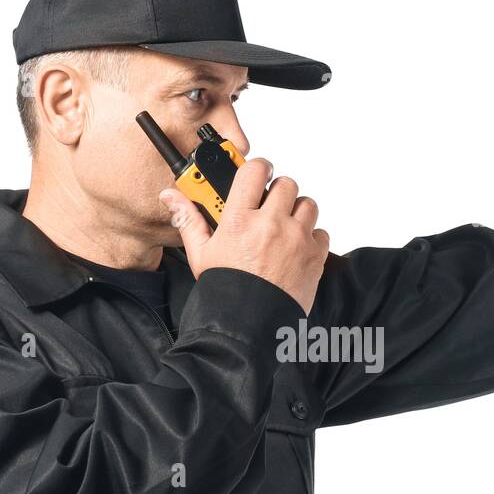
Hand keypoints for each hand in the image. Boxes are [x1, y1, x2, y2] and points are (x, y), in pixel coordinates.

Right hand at [159, 158, 329, 314]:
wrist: (248, 325)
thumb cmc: (225, 291)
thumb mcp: (201, 254)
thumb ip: (189, 219)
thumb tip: (172, 196)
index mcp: (240, 220)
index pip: (254, 171)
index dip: (257, 168)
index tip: (257, 174)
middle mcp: (271, 225)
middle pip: (286, 184)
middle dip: (278, 193)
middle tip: (269, 207)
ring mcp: (296, 240)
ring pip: (308, 204)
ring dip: (298, 212)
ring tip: (284, 228)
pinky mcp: (315, 257)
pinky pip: (321, 232)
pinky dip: (312, 238)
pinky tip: (296, 249)